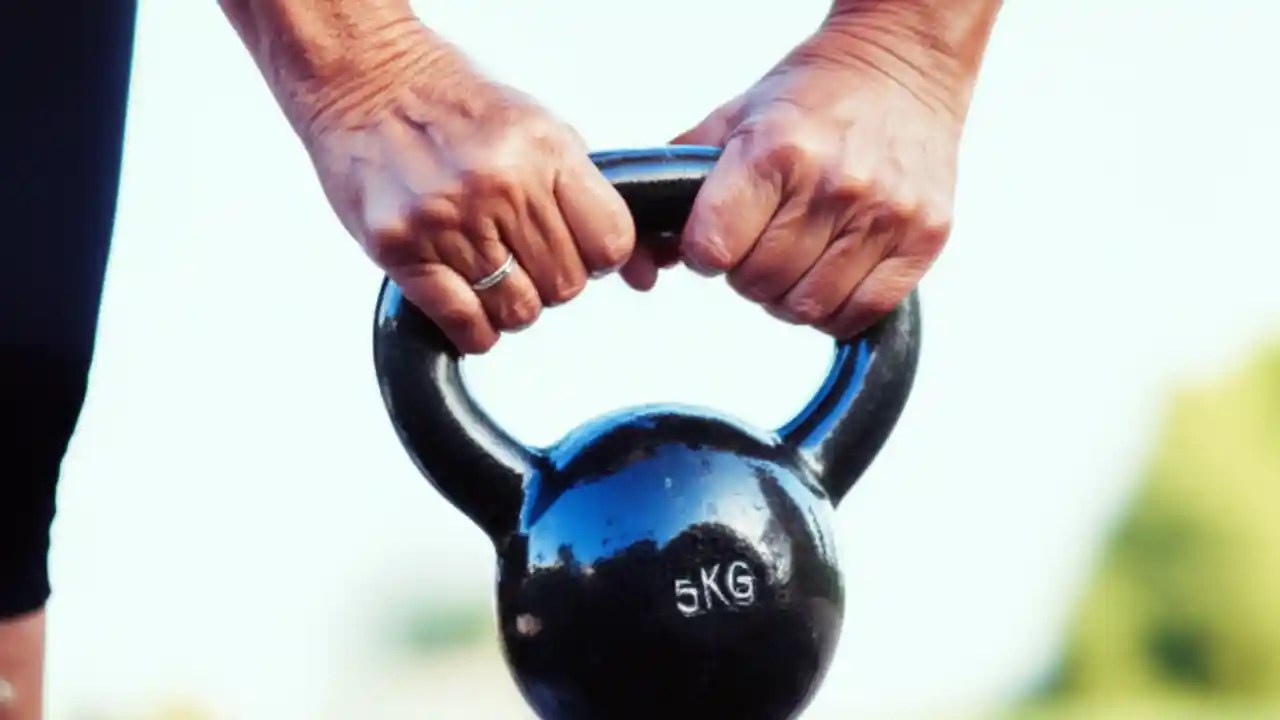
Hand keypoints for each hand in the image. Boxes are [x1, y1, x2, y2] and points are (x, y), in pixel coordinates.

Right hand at [304, 45, 634, 353]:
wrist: (363, 78)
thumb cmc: (450, 102)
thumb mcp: (535, 127)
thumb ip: (580, 191)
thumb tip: (636, 269)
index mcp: (543, 151)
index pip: (610, 242)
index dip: (600, 257)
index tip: (581, 250)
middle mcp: (500, 186)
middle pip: (566, 284)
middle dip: (552, 279)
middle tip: (525, 256)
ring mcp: (448, 220)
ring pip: (519, 312)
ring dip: (512, 305)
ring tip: (491, 272)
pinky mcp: (402, 250)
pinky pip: (466, 324)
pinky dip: (476, 330)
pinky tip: (470, 303)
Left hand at [623, 22, 971, 338]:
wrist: (904, 66)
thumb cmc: (816, 93)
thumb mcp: (735, 118)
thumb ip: (682, 180)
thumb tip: (647, 253)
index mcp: (777, 152)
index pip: (713, 249)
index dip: (705, 253)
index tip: (715, 240)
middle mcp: (833, 185)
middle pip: (758, 284)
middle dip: (745, 274)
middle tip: (760, 245)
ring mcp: (884, 214)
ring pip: (806, 307)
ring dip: (788, 296)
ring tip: (795, 259)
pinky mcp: (923, 236)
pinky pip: (861, 313)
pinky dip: (835, 311)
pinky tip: (830, 278)